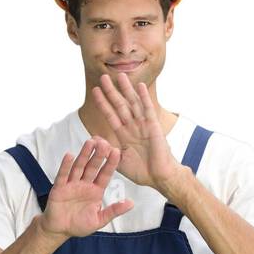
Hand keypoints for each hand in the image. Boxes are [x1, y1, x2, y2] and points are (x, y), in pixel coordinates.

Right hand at [41, 137, 133, 238]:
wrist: (60, 230)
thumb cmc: (79, 225)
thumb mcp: (99, 220)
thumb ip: (113, 211)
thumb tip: (131, 203)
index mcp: (96, 191)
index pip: (105, 175)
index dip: (110, 164)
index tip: (117, 152)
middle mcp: (85, 184)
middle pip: (93, 167)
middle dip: (99, 155)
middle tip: (105, 142)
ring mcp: (72, 185)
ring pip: (79, 167)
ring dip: (84, 155)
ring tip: (90, 142)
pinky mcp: (59, 188)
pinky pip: (63, 176)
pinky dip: (66, 166)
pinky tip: (70, 155)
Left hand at [93, 72, 183, 193]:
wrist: (159, 177)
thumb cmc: (141, 172)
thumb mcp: (119, 161)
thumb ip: (107, 149)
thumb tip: (94, 138)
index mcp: (124, 135)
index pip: (111, 115)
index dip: (103, 103)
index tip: (95, 91)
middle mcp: (132, 127)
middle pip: (120, 105)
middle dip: (111, 91)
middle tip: (103, 76)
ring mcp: (143, 125)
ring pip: (133, 103)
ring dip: (126, 89)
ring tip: (119, 75)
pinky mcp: (153, 126)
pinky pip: (147, 109)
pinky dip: (143, 97)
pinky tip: (139, 85)